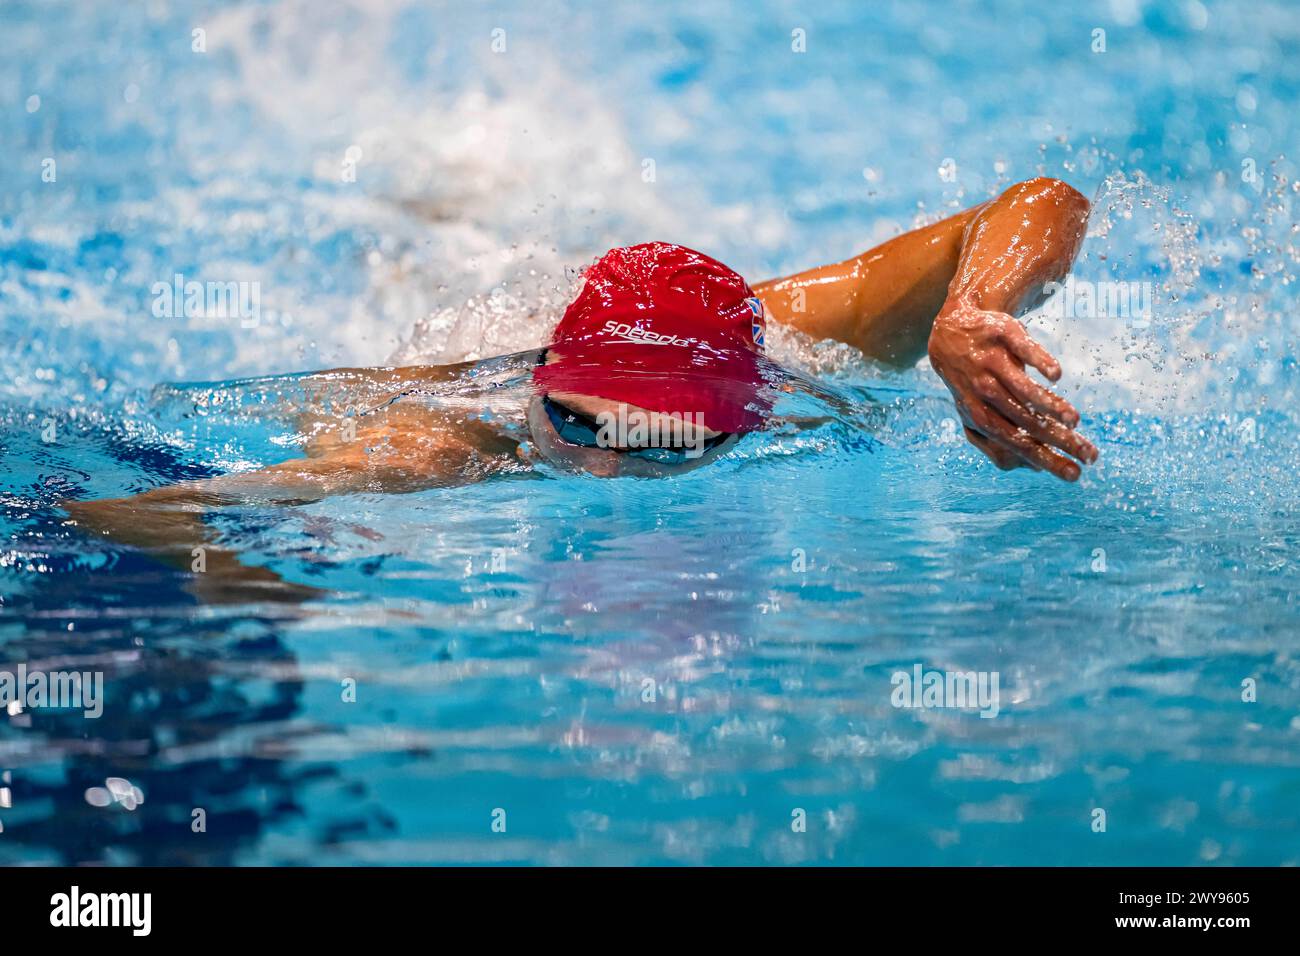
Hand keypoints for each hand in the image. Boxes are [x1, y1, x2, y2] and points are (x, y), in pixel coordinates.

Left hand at [928, 300, 1097, 480]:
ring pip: (1023, 389)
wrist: (950, 331)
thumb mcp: (974, 414)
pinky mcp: (1003, 335)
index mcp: (980, 416)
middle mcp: (984, 392)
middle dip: (1059, 441)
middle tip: (1090, 455)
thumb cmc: (970, 381)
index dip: (1046, 459)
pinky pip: (1023, 350)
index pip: (1016, 445)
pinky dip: (1039, 362)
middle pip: (1025, 422)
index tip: (1075, 473)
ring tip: (1074, 420)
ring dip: (1051, 406)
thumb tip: (1036, 466)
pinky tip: (1055, 375)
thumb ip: (998, 442)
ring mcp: (992, 362)